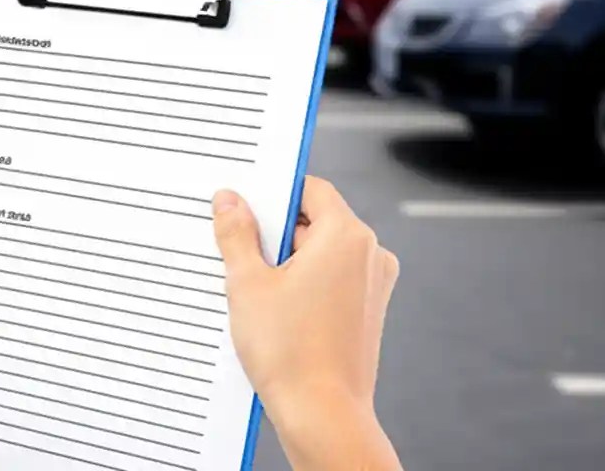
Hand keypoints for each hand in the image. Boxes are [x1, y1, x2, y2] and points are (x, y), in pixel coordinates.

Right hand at [213, 177, 401, 469]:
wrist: (322, 415)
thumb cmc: (291, 354)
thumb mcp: (248, 283)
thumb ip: (237, 234)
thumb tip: (230, 201)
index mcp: (347, 236)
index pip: (311, 189)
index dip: (274, 194)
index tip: (246, 205)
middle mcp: (370, 255)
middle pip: (316, 221)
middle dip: (276, 234)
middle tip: (242, 257)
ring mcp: (374, 285)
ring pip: (322, 253)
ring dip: (288, 263)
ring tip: (258, 293)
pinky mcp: (368, 311)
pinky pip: (332, 280)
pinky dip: (304, 286)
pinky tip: (277, 312)